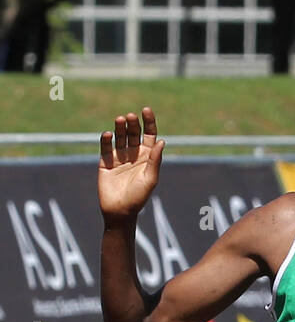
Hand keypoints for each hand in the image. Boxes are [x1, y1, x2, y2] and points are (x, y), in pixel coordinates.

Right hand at [98, 107, 164, 223]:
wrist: (120, 211)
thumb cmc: (138, 197)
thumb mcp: (150, 179)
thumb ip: (154, 160)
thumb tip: (162, 141)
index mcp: (147, 157)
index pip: (149, 135)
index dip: (148, 122)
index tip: (146, 110)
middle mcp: (133, 154)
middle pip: (133, 133)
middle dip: (133, 123)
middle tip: (130, 117)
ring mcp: (119, 157)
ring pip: (119, 136)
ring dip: (120, 127)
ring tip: (120, 120)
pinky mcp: (106, 161)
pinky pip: (105, 146)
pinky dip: (106, 139)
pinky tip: (109, 134)